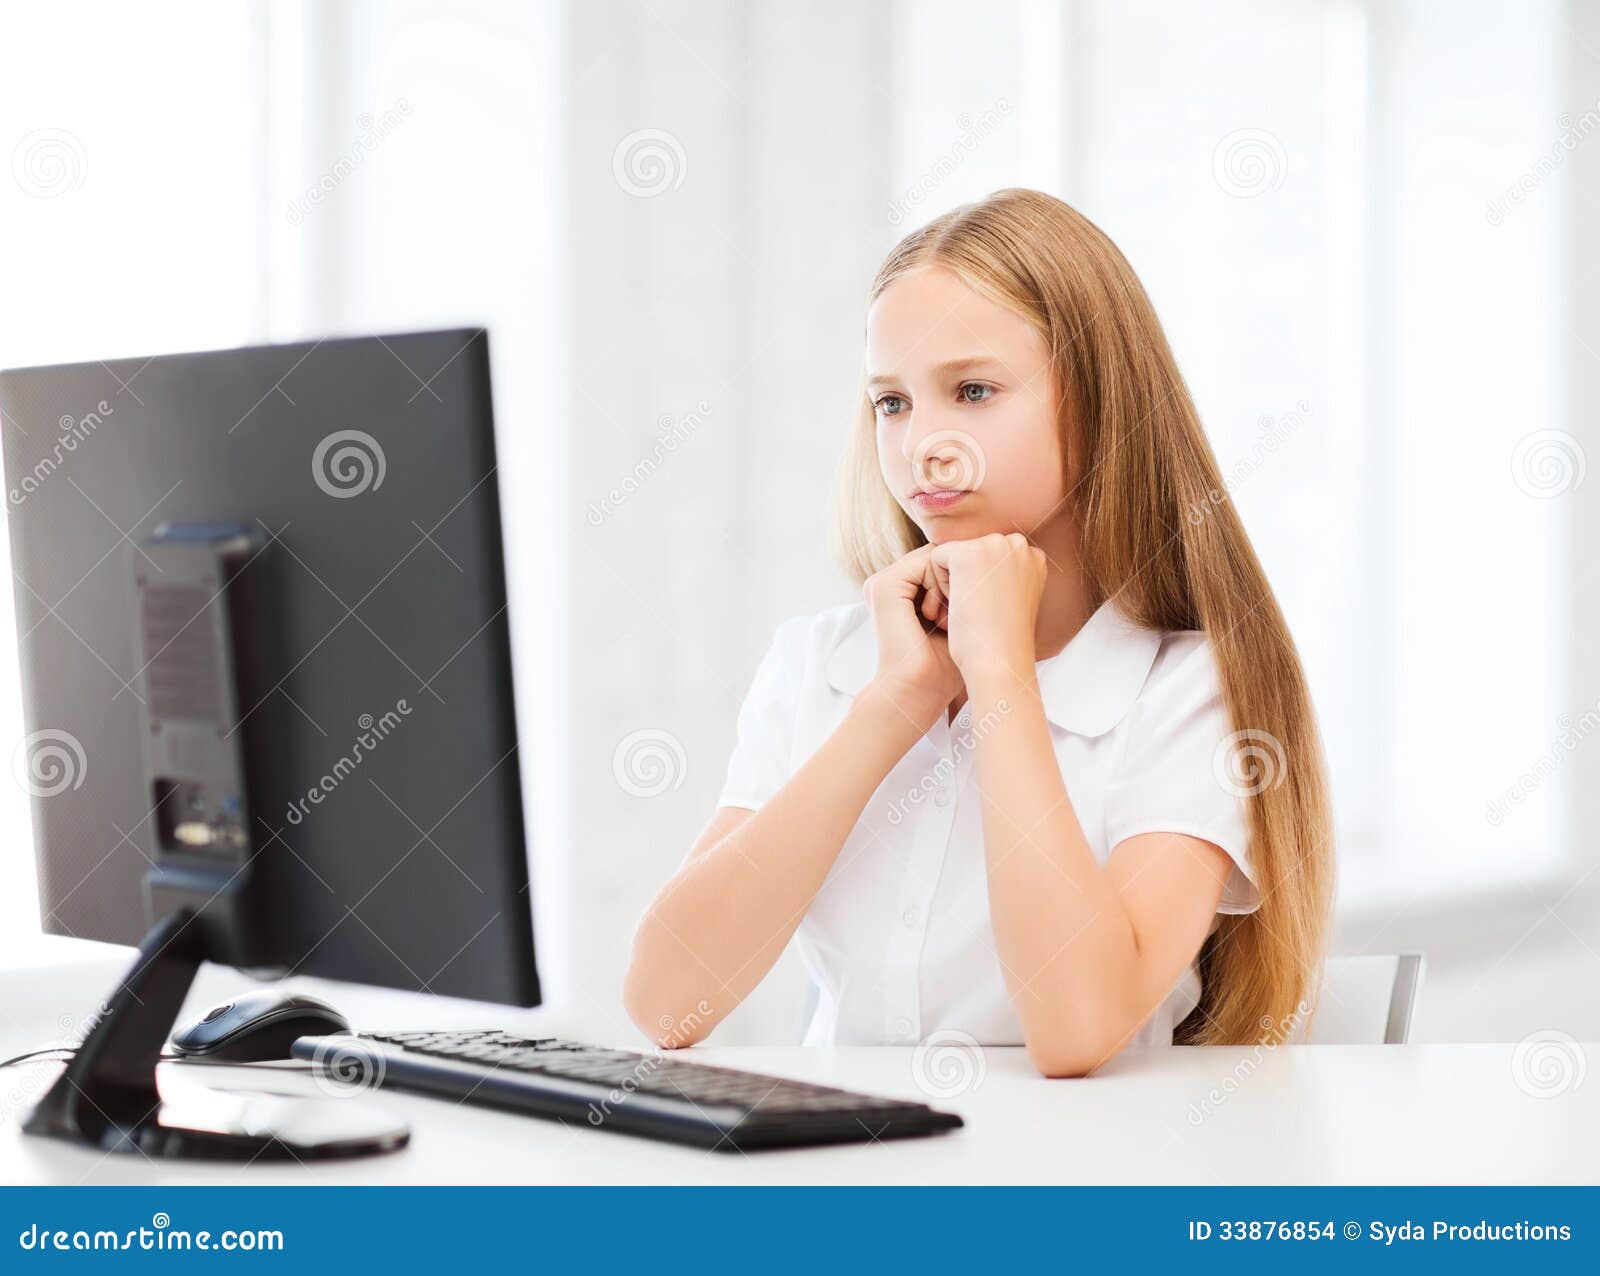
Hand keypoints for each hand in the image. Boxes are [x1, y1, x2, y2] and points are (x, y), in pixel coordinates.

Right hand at [861, 544, 962, 731]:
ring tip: (959, 616)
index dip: (968, 575)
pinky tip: (950, 613)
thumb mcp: (960, 619)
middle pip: (940, 555)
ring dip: (955, 581)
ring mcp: (884, 582)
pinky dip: (944, 583)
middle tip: (970, 611)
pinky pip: (925, 563)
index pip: (944, 560)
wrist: (921, 689)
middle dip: (963, 575)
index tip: (980, 608)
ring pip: (935, 556)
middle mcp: (891, 582)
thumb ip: (970, 589)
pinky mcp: (885, 587)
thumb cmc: (948, 664)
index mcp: (903, 589)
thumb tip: (1003, 565)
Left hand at [929, 533, 1047, 684]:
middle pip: (970, 551)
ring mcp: (994, 545)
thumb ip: (1006, 576)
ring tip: (967, 612)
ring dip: (952, 584)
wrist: (1001, 663)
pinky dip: (939, 586)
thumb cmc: (1004, 643)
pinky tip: (957, 607)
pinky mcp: (968, 553)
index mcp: (1033, 556)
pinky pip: (937, 559)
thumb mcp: (1014, 601)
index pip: (988, 556)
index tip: (988, 612)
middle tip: (976, 614)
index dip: (979, 585)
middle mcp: (1018, 544)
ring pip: (953, 555)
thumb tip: (983, 568)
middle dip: (965, 581)